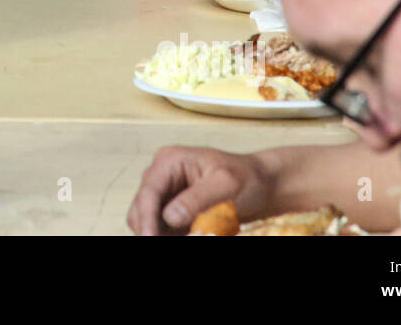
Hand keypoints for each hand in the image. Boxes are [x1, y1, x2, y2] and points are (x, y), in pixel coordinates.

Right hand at [128, 145, 274, 234]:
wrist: (260, 185)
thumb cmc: (246, 179)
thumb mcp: (226, 185)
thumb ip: (198, 199)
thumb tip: (169, 216)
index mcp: (170, 161)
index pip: (148, 193)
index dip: (146, 219)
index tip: (149, 239)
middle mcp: (160, 174)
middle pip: (140, 209)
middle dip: (151, 229)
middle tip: (181, 238)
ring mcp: (164, 192)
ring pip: (146, 221)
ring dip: (160, 233)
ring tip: (192, 233)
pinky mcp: (171, 208)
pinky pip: (161, 228)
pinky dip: (169, 236)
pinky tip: (191, 234)